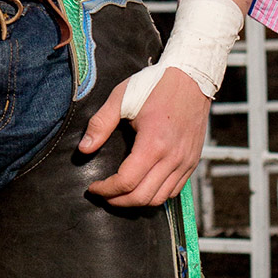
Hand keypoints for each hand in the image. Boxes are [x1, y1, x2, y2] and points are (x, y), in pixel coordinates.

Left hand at [80, 65, 210, 207]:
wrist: (192, 76)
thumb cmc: (156, 84)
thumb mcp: (122, 98)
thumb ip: (101, 124)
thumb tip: (84, 149)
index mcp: (154, 143)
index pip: (127, 182)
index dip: (106, 190)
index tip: (94, 187)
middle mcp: (173, 157)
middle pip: (142, 197)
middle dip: (118, 201)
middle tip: (103, 194)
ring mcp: (186, 161)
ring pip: (160, 198)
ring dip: (137, 201)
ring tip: (120, 194)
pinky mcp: (193, 161)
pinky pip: (174, 190)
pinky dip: (156, 195)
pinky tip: (142, 186)